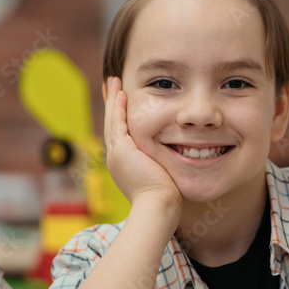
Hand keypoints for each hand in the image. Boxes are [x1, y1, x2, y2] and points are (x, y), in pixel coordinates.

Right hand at [103, 77, 181, 211]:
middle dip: (112, 103)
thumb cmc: (165, 198)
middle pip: (112, 123)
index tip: (122, 101)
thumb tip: (176, 159)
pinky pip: (117, 121)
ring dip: (113, 99)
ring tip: (114, 82)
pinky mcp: (121, 149)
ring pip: (112, 119)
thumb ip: (162, 164)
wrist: (157, 207)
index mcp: (124, 163)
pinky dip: (118, 106)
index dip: (120, 116)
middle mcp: (116, 157)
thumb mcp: (161, 176)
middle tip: (112, 85)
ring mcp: (116, 153)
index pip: (120, 133)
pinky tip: (122, 92)